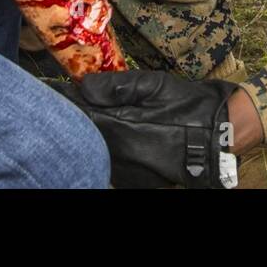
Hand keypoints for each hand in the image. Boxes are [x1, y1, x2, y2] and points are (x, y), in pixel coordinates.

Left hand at [61, 70, 241, 188]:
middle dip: (67, 119)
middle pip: (79, 137)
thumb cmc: (187, 105)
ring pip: (90, 153)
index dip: (61, 102)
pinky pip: (106, 165)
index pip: (79, 116)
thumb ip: (117, 86)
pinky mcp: (133, 182)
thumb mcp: (155, 85)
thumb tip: (85, 87)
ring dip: (81, 135)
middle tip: (56, 101)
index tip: (48, 90)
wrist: (218, 136)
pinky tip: (99, 138)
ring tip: (74, 117)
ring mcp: (126, 173)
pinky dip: (97, 150)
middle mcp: (121, 155)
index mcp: (123, 128)